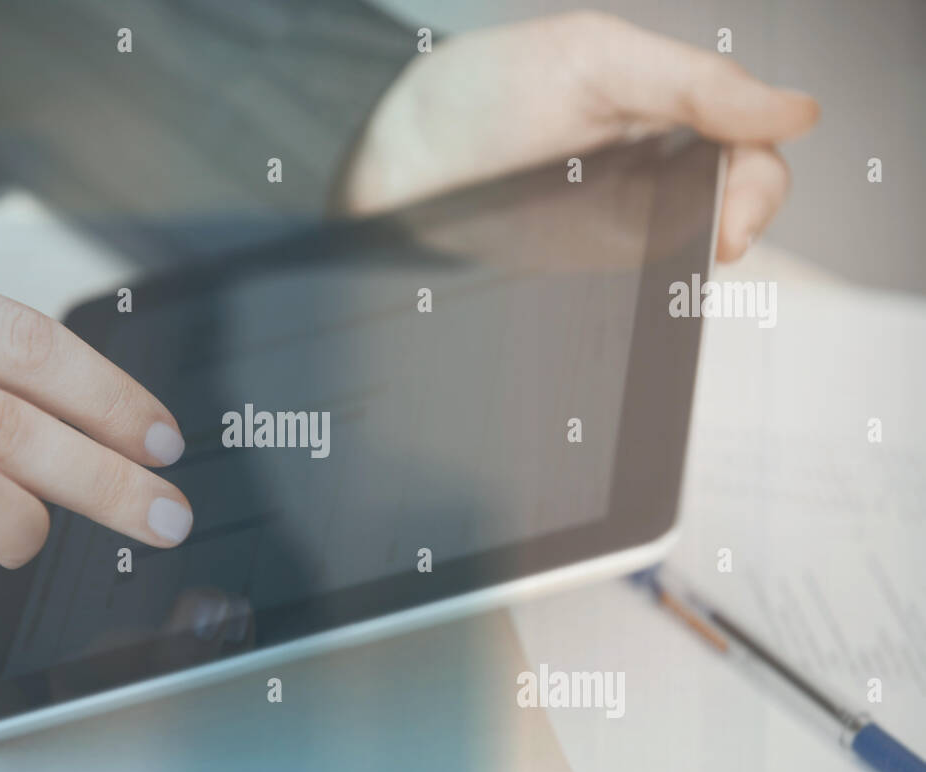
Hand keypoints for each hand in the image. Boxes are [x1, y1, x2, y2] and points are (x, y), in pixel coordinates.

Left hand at [338, 11, 820, 261]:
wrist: (385, 170)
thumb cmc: (473, 98)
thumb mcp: (590, 61)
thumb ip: (693, 85)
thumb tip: (797, 113)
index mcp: (658, 108)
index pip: (747, 148)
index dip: (758, 184)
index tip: (737, 217)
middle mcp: (645, 171)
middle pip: (731, 205)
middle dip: (739, 223)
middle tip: (718, 241)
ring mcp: (613, 229)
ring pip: (689, 256)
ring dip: (696, 265)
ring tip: (671, 268)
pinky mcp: (579, 281)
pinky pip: (636, 298)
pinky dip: (650, 300)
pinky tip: (639, 295)